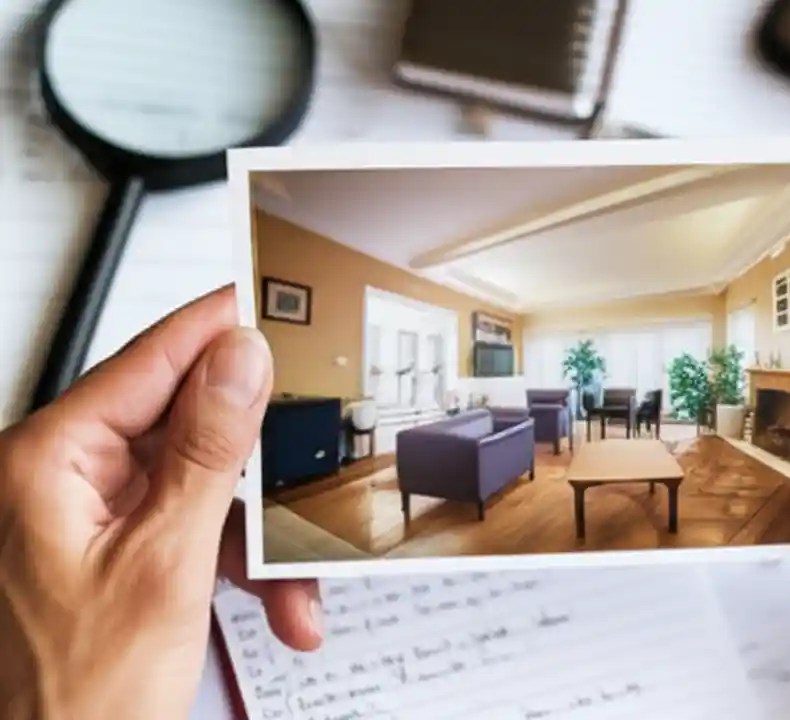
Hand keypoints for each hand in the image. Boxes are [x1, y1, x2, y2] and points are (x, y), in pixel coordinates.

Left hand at [0, 286, 322, 719]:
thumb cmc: (77, 697)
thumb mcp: (166, 563)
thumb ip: (206, 452)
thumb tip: (238, 361)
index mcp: (46, 463)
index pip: (145, 362)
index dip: (213, 328)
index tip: (264, 293)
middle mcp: (59, 480)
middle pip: (183, 429)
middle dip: (254, 475)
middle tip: (302, 477)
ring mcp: (86, 518)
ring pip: (199, 488)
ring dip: (256, 541)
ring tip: (290, 592)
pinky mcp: (114, 552)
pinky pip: (192, 532)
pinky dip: (237, 567)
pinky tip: (274, 607)